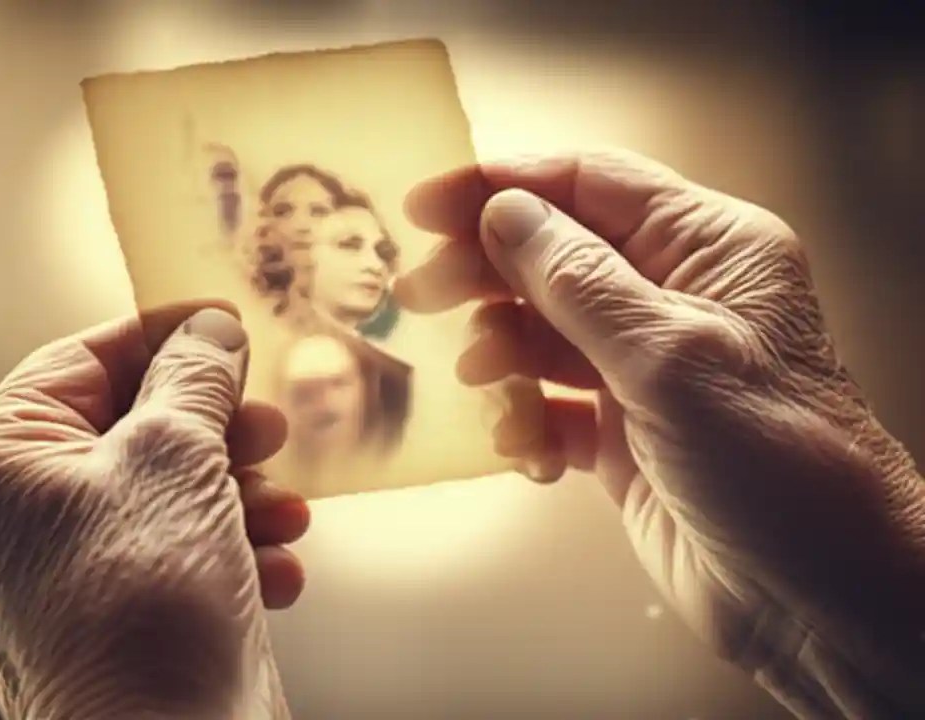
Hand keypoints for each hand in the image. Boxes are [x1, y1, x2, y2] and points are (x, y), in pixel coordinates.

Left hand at [0, 302, 305, 718]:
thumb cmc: (144, 613)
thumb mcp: (176, 459)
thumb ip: (192, 378)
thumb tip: (206, 332)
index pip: (74, 365)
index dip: (159, 336)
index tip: (221, 324)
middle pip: (116, 437)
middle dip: (209, 432)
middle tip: (266, 426)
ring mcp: (34, 593)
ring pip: (144, 505)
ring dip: (229, 498)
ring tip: (285, 511)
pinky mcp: (86, 637)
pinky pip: (151, 566)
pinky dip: (216, 557)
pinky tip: (273, 570)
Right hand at [396, 150, 924, 717]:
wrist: (818, 596)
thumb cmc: (776, 462)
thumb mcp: (670, 357)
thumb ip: (577, 282)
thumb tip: (503, 211)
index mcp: (710, 248)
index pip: (589, 185)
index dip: (500, 187)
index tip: (421, 207)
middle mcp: (675, 297)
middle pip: (552, 255)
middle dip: (483, 271)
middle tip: (415, 294)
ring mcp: (645, 367)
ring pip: (542, 331)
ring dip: (500, 351)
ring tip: (480, 377)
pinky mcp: (622, 434)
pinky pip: (549, 406)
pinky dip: (525, 422)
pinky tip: (523, 450)